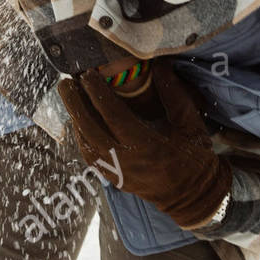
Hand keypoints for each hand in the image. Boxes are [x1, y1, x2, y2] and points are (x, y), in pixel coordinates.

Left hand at [56, 59, 230, 229]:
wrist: (191, 196)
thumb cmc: (194, 157)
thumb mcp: (190, 124)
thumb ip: (174, 94)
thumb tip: (160, 63)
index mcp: (147, 146)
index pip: (114, 116)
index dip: (98, 94)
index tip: (88, 74)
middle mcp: (126, 161)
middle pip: (91, 129)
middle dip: (75, 104)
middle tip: (66, 81)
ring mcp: (116, 172)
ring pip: (85, 144)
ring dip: (74, 119)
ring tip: (69, 95)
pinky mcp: (112, 178)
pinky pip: (88, 156)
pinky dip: (80, 136)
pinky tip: (77, 119)